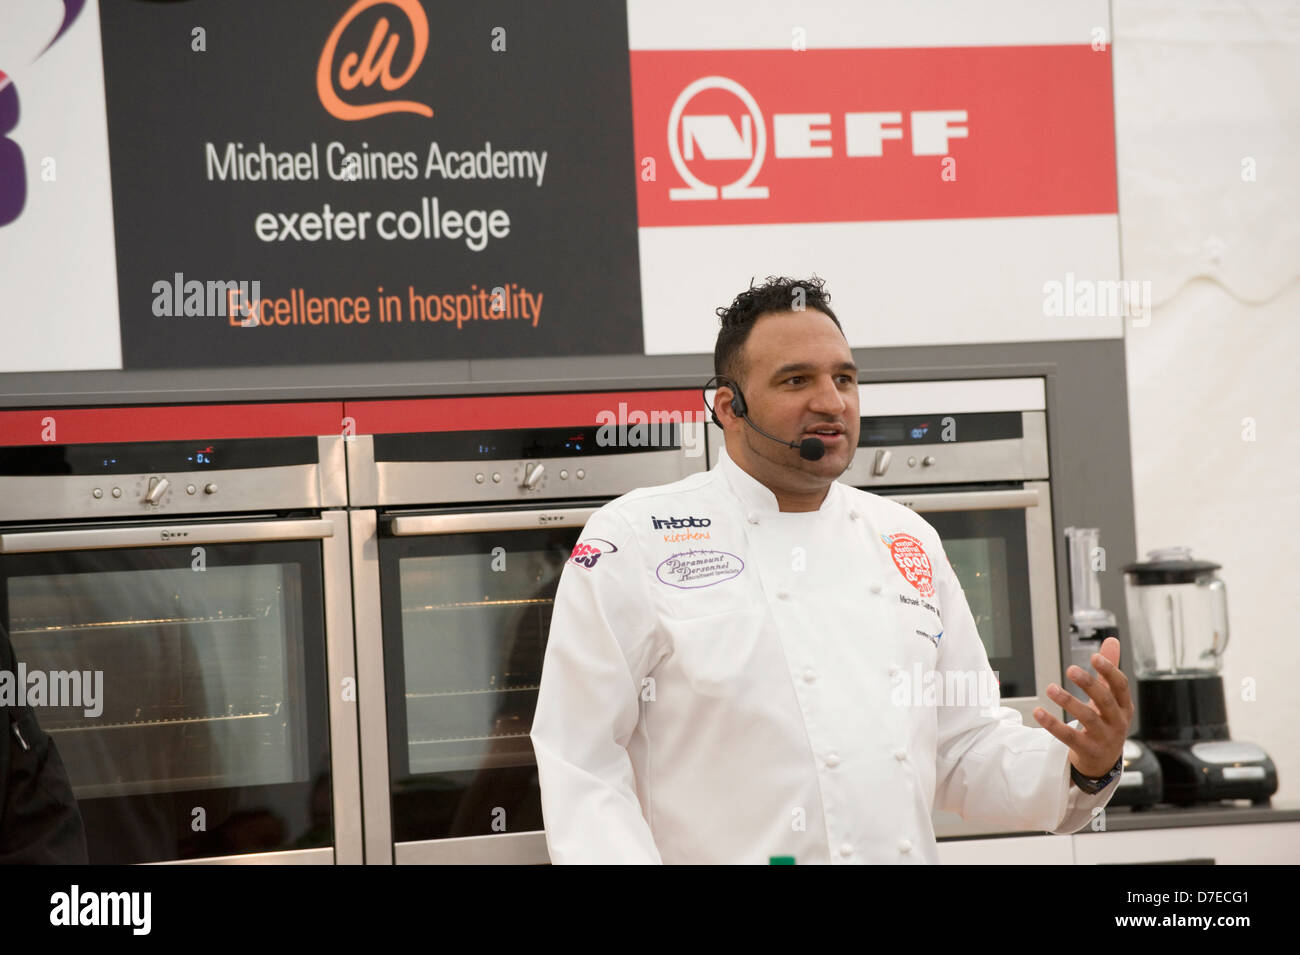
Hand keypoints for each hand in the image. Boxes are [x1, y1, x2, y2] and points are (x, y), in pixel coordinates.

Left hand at [1032, 636, 1133, 778]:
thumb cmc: (1106, 722)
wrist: (1103, 761)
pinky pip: (1069, 737)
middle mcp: (1117, 722)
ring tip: (1050, 688)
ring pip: (1087, 718)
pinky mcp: (1087, 751)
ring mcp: (1103, 738)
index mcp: (1123, 706)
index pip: (1121, 686)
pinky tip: (1039, 712)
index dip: (1109, 671)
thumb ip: (1108, 670)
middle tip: (1071, 669)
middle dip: (1089, 684)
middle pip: (1105, 701)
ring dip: (1068, 702)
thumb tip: (1111, 640)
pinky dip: (1053, 724)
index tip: (1094, 656)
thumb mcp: (1111, 697)